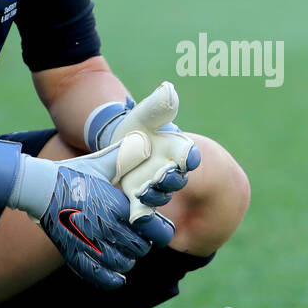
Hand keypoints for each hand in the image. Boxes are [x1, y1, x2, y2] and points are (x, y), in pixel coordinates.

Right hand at [5, 134, 172, 288]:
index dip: (157, 231)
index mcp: (116, 205)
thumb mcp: (100, 163)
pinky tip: (119, 279)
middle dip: (142, 246)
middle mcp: (105, 226)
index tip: (155, 230)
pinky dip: (111, 280)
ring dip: (127, 261)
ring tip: (125, 256)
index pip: (151, 227)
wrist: (39, 187)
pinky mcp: (73, 253)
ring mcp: (89, 242)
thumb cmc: (72, 173)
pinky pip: (97, 274)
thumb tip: (144, 142)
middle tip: (137, 241)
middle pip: (139, 248)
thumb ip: (124, 156)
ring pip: (122, 263)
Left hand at [87, 82, 200, 236]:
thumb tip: (169, 90)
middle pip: (176, 179)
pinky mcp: (138, 203)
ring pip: (161, 196)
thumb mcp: (145, 115)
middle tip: (162, 175)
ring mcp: (156, 189)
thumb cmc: (137, 128)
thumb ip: (159, 106)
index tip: (190, 157)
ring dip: (155, 195)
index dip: (190, 157)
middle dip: (170, 178)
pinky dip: (144, 217)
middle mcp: (170, 173)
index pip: (189, 155)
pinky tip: (137, 217)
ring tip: (144, 190)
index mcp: (177, 151)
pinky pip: (146, 213)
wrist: (117, 145)